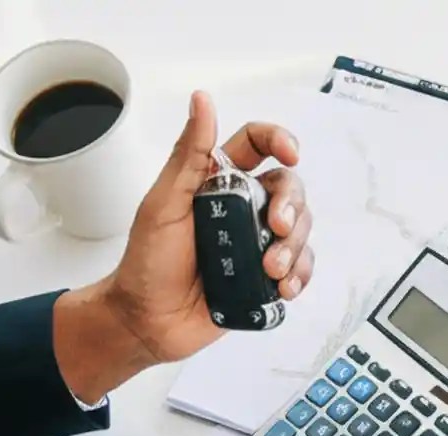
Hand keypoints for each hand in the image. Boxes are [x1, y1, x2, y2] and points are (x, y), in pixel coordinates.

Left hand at [53, 91, 313, 401]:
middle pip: (289, 189)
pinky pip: (300, 268)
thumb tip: (202, 100)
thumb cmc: (146, 263)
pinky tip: (284, 287)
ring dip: (295, 249)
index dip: (280, 141)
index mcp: (217, 182)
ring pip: (301, 230)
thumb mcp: (163, 204)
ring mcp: (257, 243)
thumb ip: (188, 155)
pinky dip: (300, 276)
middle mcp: (242, 208)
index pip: (257, 144)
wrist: (147, 323)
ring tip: (272, 271)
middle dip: (293, 208)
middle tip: (278, 229)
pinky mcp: (267, 277)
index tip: (291, 156)